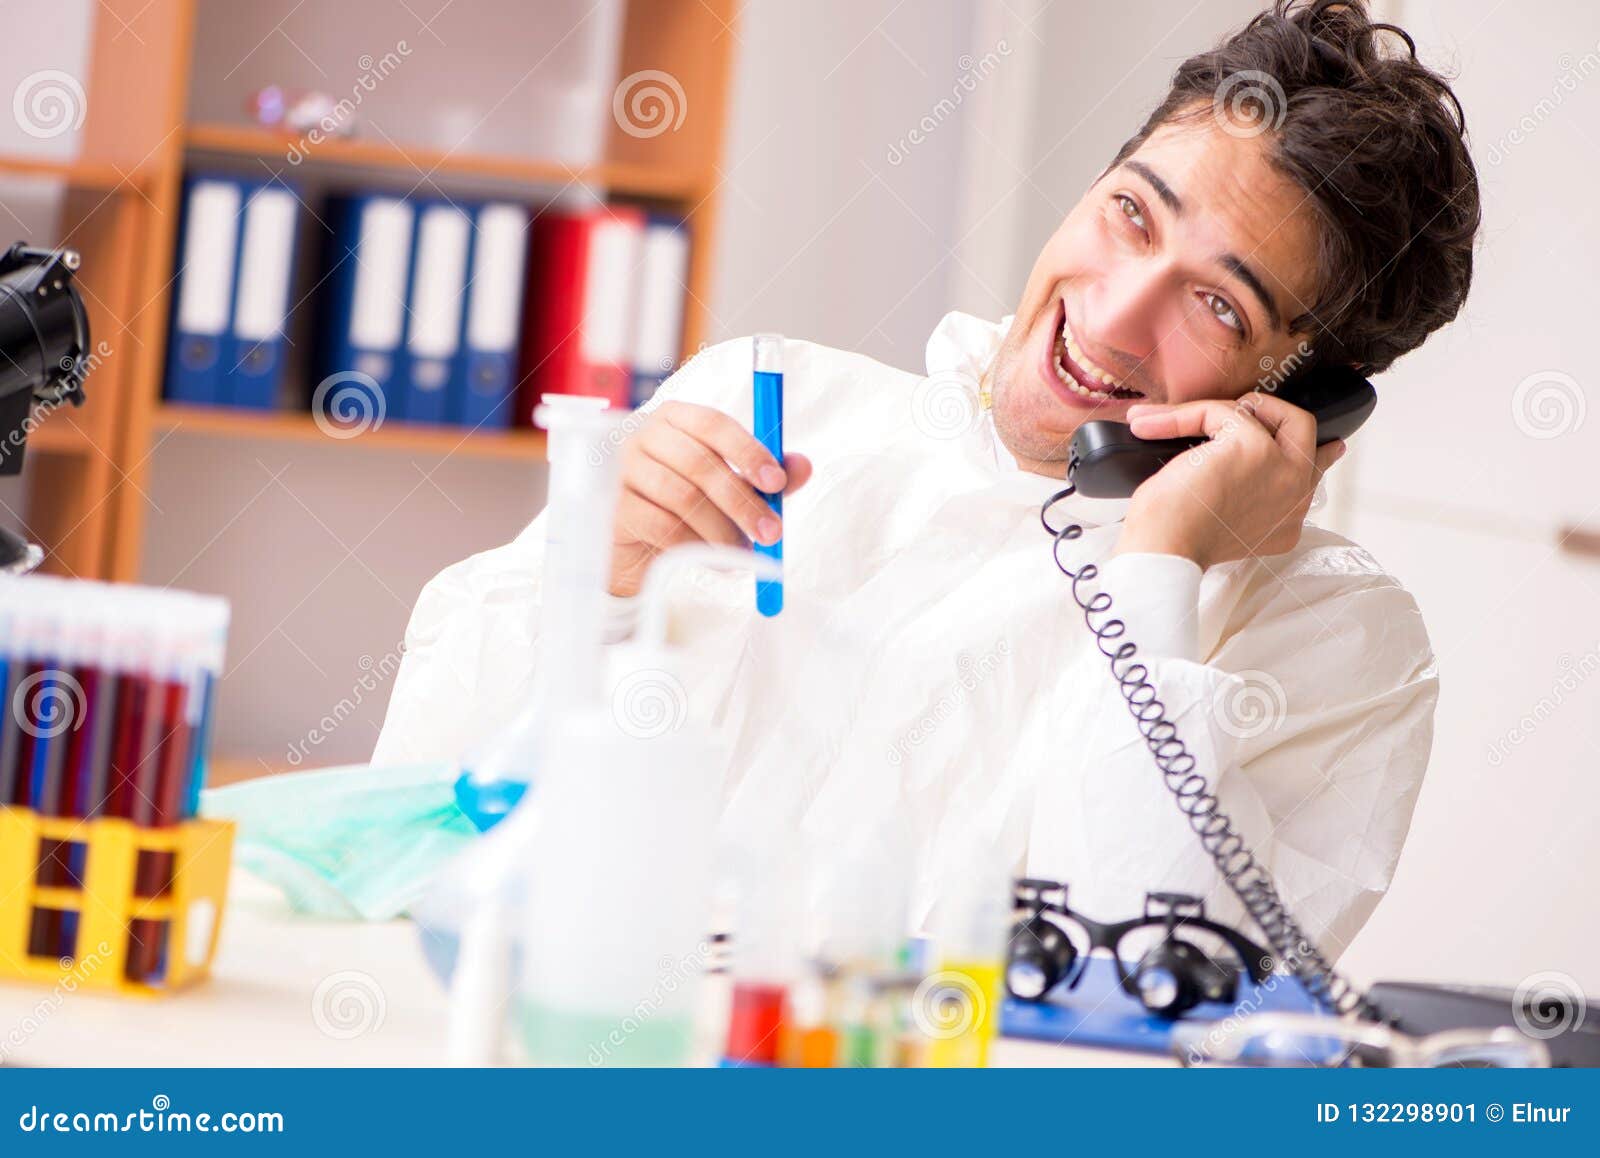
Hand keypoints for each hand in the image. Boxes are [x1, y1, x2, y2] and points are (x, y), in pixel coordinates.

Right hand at [610, 400, 812, 596]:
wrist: (633, 548)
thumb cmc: (683, 508)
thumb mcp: (727, 489)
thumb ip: (763, 477)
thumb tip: (803, 466)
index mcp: (673, 418)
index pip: (712, 423)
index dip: (748, 452)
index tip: (778, 483)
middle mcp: (642, 436)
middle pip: (699, 463)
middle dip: (742, 502)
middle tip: (771, 533)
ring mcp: (619, 471)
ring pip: (682, 498)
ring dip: (721, 530)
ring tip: (741, 553)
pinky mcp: (610, 507)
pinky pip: (661, 525)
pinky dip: (695, 546)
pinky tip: (713, 561)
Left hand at [1112, 393, 1345, 569]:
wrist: (1166, 551)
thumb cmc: (1175, 542)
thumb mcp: (1219, 523)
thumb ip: (1243, 499)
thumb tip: (1230, 465)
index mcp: (1287, 521)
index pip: (1311, 475)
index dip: (1315, 453)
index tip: (1326, 444)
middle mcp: (1294, 495)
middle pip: (1304, 430)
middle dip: (1274, 410)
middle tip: (1240, 409)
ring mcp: (1281, 469)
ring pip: (1265, 410)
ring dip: (1218, 408)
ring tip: (1174, 419)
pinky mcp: (1254, 447)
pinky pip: (1219, 412)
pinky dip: (1181, 415)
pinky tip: (1150, 426)